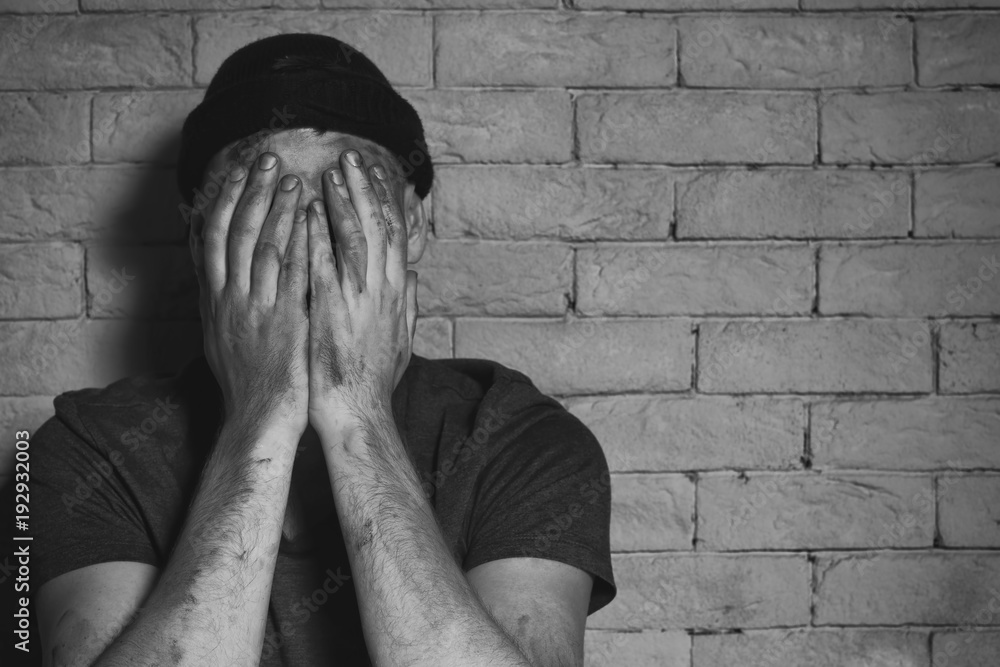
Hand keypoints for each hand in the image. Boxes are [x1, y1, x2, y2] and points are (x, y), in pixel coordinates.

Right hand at [194, 152, 309, 440]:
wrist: (258, 418)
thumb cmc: (248, 383)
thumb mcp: (222, 339)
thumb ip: (224, 305)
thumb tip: (221, 280)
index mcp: (216, 300)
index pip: (214, 239)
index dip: (226, 202)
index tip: (237, 173)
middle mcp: (230, 298)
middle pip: (236, 233)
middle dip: (251, 192)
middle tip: (266, 158)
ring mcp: (256, 308)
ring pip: (263, 246)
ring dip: (278, 209)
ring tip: (293, 177)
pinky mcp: (284, 321)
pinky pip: (292, 273)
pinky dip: (301, 243)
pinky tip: (312, 219)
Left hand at [306, 149, 416, 436]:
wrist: (357, 412)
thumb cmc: (375, 379)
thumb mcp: (401, 338)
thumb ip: (409, 303)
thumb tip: (416, 275)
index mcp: (397, 294)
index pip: (394, 236)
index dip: (384, 203)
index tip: (375, 176)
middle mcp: (381, 289)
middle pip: (376, 227)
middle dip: (364, 189)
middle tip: (350, 158)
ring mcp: (357, 298)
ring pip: (354, 237)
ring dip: (342, 202)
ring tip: (329, 172)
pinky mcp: (330, 309)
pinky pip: (323, 263)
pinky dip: (317, 235)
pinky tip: (308, 211)